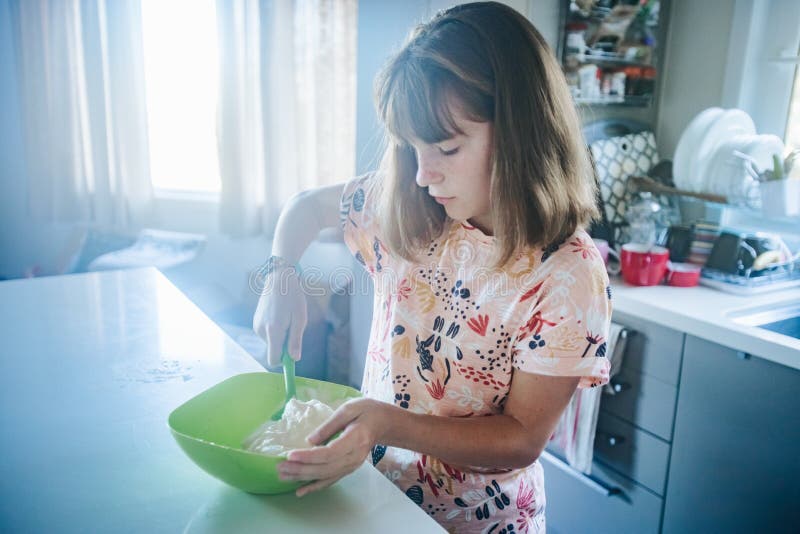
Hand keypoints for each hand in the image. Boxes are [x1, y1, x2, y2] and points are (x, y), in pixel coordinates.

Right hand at [252, 266, 306, 366]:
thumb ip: (295, 340)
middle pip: (273, 350)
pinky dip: (274, 330)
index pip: (273, 359)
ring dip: (280, 336)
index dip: (283, 362)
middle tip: (294, 327)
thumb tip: (294, 359)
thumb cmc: (293, 297)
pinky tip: (280, 315)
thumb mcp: (300, 319)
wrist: (279, 278)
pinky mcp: (255, 321)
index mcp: (273, 331)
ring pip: (271, 341)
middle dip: (284, 345)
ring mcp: (256, 325)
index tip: (292, 359)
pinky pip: (266, 333)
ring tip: (287, 317)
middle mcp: (261, 330)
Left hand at [277, 398, 391, 496]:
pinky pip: (330, 480)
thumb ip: (330, 424)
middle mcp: (354, 457)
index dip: (309, 456)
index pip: (330, 453)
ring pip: (325, 476)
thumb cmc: (367, 411)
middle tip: (280, 467)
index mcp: (356, 439)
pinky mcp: (348, 469)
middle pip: (325, 468)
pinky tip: (300, 491)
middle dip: (300, 469)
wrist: (384, 423)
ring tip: (283, 476)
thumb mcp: (349, 409)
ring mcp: (352, 466)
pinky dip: (315, 487)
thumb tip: (309, 441)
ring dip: (303, 478)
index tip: (290, 455)